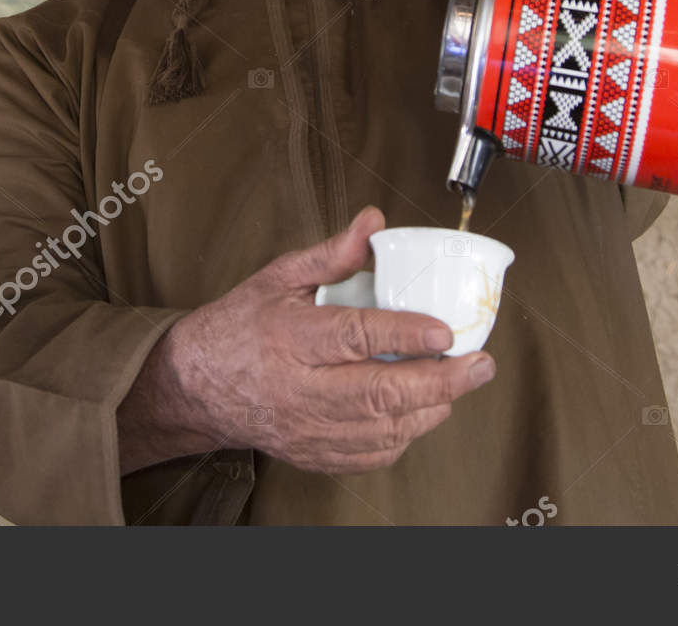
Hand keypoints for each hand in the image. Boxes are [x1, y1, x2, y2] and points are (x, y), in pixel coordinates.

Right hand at [155, 206, 496, 472]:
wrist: (198, 386)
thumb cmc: (242, 326)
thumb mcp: (279, 277)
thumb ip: (331, 254)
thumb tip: (374, 222)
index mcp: (291, 337)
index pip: (354, 337)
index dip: (404, 334)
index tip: (444, 331)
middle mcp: (300, 388)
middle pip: (378, 392)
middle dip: (440, 381)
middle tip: (479, 364)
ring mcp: (307, 428)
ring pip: (382, 429)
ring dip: (431, 409)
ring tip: (460, 384)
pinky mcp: (314, 453)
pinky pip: (371, 455)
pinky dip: (405, 436)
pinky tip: (422, 412)